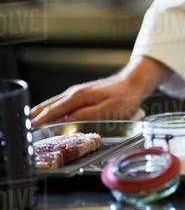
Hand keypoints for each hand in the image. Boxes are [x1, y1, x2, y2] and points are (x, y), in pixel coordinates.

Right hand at [31, 56, 171, 127]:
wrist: (134, 82)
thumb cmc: (124, 97)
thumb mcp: (109, 109)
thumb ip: (87, 115)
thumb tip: (68, 119)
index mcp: (79, 97)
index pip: (55, 111)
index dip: (42, 120)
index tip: (30, 127)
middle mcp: (75, 93)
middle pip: (50, 105)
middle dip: (37, 115)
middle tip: (25, 127)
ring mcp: (78, 92)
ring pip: (55, 102)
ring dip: (42, 111)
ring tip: (31, 120)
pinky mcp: (83, 94)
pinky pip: (61, 101)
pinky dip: (51, 107)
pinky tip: (49, 112)